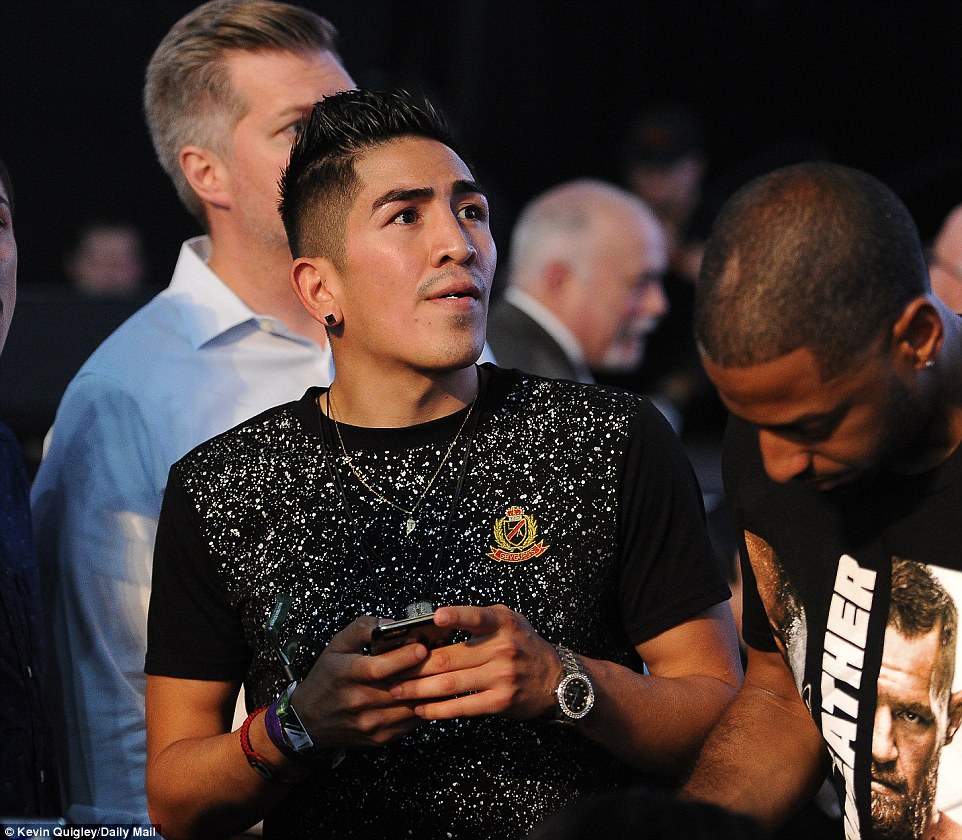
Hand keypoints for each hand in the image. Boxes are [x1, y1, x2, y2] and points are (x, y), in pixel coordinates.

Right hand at [292, 616, 429, 748]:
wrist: (309, 721)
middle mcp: (357, 701)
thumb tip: (390, 623)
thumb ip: (362, 630)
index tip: (422, 647)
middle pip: (399, 687)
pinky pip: (411, 722)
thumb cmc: (327, 678)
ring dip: (429, 690)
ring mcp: (370, 723)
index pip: (377, 669)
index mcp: (345, 675)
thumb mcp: (336, 646)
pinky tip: (430, 692)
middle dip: (424, 672)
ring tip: (441, 673)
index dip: (402, 658)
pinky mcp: (380, 738)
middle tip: (442, 657)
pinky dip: (424, 706)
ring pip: (410, 707)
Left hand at [388, 604, 561, 720]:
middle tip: (391, 669)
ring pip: (451, 683)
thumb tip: (437, 621)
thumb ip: (478, 618)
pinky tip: (422, 708)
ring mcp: (501, 676)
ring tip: (397, 690)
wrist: (556, 679)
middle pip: (450, 656)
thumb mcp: (509, 621)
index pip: (477, 617)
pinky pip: (462, 706)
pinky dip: (438, 709)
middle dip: (416, 665)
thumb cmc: (524, 645)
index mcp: (502, 623)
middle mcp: (503, 648)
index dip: (457, 616)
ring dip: (419, 688)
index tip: (436, 617)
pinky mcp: (499, 701)